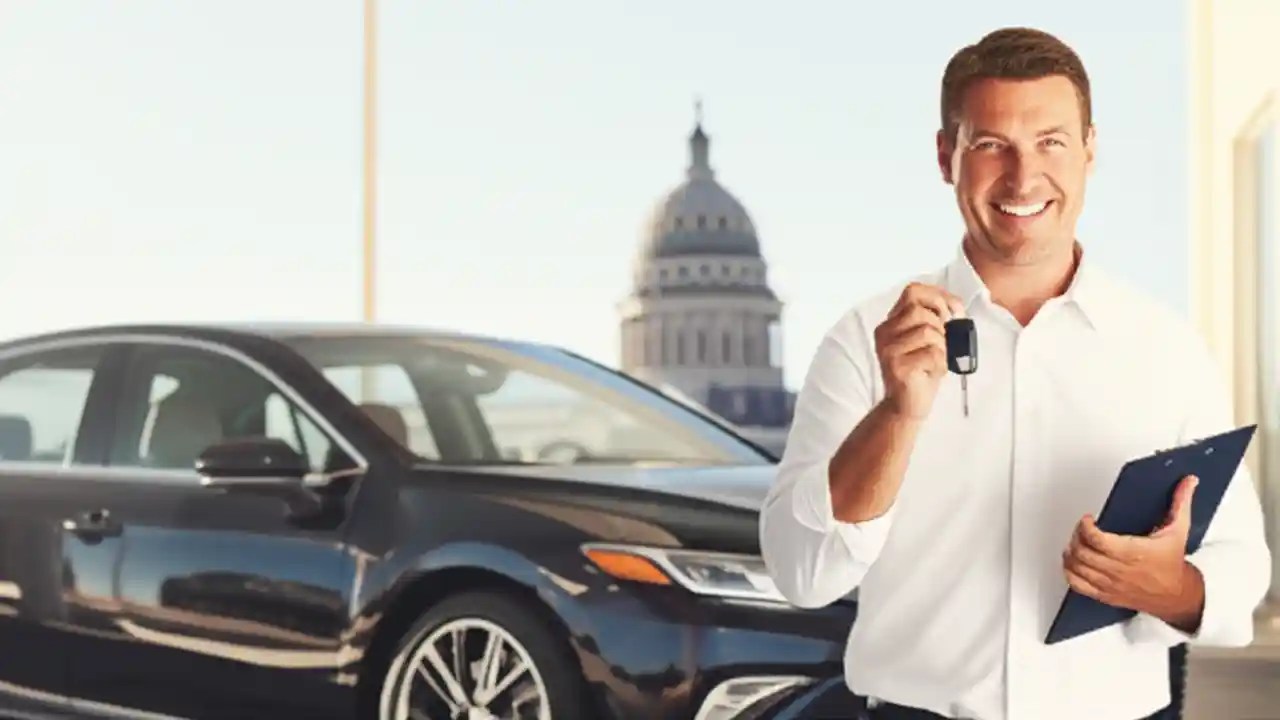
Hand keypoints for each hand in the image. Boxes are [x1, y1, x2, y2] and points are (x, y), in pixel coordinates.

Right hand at [873, 282, 965, 419]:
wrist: (906, 406)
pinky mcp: (897, 367)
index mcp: (890, 323)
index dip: (938, 296)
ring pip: (929, 332)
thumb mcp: (926, 340)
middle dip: (941, 327)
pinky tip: (931, 373)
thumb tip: (955, 308)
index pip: (913, 291)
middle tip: (942, 345)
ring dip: (942, 348)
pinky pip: (933, 354)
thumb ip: (934, 319)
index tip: (953, 311)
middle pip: (921, 311)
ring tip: (934, 362)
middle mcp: (884, 334)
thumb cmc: (920, 372)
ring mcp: (888, 351)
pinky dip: (941, 364)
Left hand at [1062, 475, 1203, 628]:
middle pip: (1082, 552)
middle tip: (1081, 529)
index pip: (1097, 539)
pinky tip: (1072, 562)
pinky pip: (1078, 585)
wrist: (1177, 595)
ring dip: (1071, 552)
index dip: (1085, 526)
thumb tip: (1188, 482)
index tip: (1088, 519)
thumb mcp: (1179, 530)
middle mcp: (1119, 570)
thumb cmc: (1173, 563)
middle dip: (1076, 536)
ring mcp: (1111, 584)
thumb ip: (1181, 503)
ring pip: (1076, 567)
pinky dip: (1069, 572)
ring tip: (1076, 542)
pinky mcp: (1106, 595)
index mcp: (1133, 552)